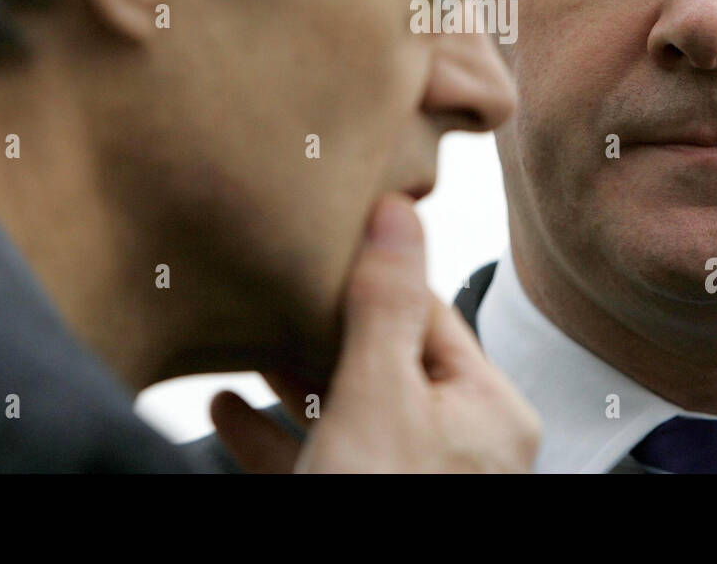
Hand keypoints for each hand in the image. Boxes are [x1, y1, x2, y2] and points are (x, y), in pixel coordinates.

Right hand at [210, 193, 539, 471]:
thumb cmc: (379, 507)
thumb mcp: (377, 396)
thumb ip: (384, 303)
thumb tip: (398, 210)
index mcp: (488, 409)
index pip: (428, 313)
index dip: (372, 275)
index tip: (325, 240)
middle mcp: (460, 445)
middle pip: (384, 361)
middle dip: (321, 330)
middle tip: (275, 289)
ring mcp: (413, 481)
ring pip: (348, 412)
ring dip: (292, 380)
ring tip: (245, 345)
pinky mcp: (367, 502)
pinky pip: (322, 459)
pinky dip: (276, 436)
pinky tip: (228, 412)